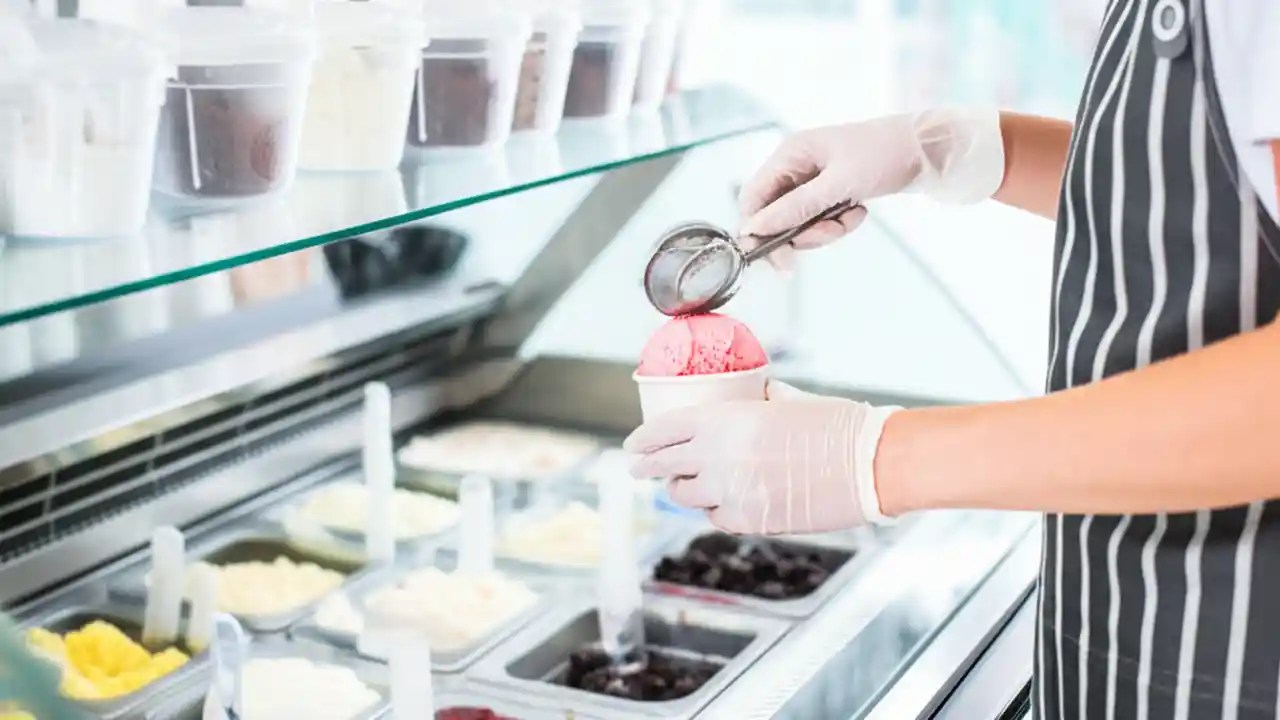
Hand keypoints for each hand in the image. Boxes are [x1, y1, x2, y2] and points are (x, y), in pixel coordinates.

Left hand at [624, 380, 898, 534]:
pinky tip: (721, 502)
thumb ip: (760, 401)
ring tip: (680, 487)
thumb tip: (754, 394)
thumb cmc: (836, 426)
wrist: (869, 464)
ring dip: (681, 490)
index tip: (633, 444)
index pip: (665, 429)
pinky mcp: (750, 520)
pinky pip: (717, 516)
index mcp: (725, 420)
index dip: (643, 438)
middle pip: (664, 466)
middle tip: (639, 468)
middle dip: (647, 467)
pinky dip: (715, 509)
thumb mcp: (788, 400)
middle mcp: (719, 456)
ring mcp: (732, 492)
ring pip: (686, 496)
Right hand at [737, 108, 1004, 269]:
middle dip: (801, 232)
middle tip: (827, 236)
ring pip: (799, 222)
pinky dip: (838, 223)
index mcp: (790, 154)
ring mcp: (813, 179)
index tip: (777, 255)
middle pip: (776, 214)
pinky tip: (859, 212)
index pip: (754, 198)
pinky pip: (820, 219)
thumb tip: (755, 228)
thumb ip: (795, 208)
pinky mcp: (831, 191)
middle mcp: (796, 166)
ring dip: (824, 230)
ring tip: (850, 218)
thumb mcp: (838, 184)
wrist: (929, 150)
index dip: (758, 229)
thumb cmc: (884, 154)